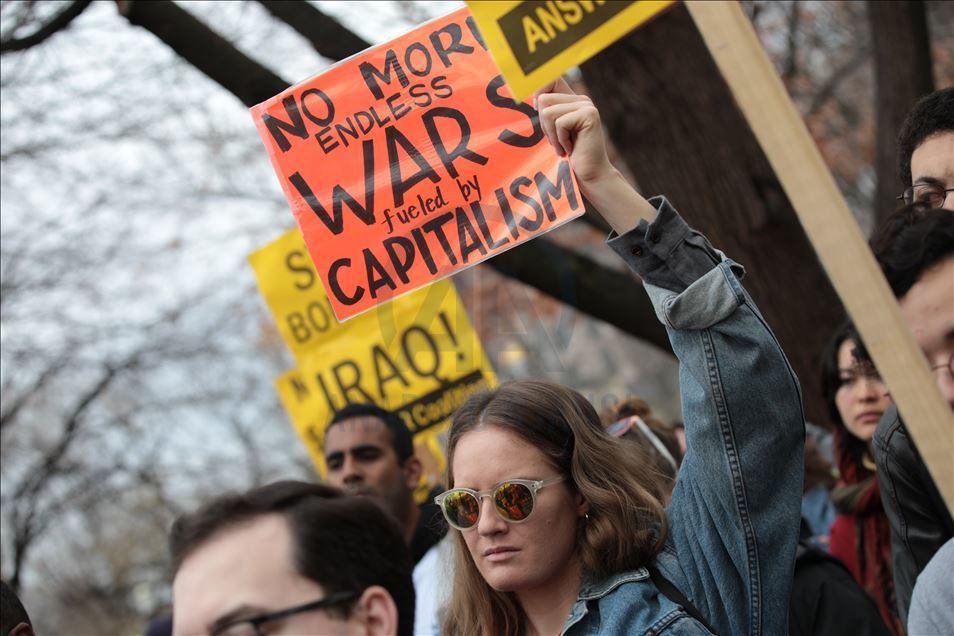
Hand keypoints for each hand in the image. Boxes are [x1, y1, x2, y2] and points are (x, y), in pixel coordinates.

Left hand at [533, 77, 656, 232]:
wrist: (589, 175)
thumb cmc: (570, 156)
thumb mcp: (554, 132)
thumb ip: (547, 114)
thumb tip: (531, 98)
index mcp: (573, 100)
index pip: (550, 79)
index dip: (538, 91)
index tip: (535, 109)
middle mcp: (581, 99)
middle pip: (544, 99)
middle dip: (544, 125)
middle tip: (556, 141)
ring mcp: (586, 106)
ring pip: (548, 112)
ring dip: (552, 134)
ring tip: (563, 146)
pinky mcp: (589, 115)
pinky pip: (559, 122)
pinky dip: (560, 139)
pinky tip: (571, 148)